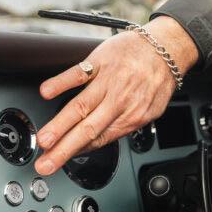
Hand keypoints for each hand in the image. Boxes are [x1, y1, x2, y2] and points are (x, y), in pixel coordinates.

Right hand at [33, 16, 197, 175]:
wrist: (166, 47)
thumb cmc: (156, 78)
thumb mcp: (150, 109)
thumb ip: (125, 124)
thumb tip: (101, 139)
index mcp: (131, 117)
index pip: (99, 141)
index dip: (77, 153)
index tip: (58, 164)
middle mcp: (119, 102)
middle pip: (87, 130)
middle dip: (64, 150)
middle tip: (46, 164)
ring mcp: (109, 81)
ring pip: (81, 106)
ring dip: (60, 125)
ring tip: (44, 139)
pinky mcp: (102, 61)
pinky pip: (80, 73)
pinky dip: (62, 82)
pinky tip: (46, 92)